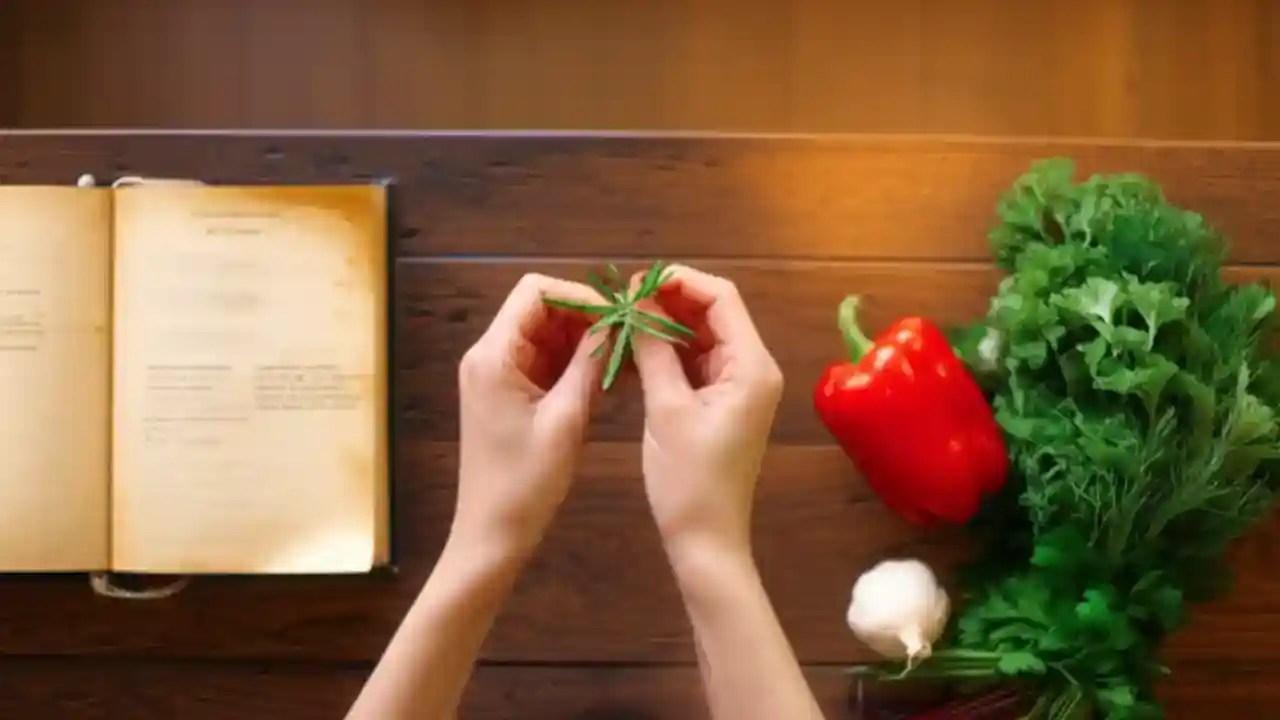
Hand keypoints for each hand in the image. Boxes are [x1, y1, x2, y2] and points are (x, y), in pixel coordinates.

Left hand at [453, 273, 603, 557]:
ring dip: (584, 341)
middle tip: (629, 338)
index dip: (580, 295)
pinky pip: (544, 362)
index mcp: (493, 355)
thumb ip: (590, 365)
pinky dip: (574, 364)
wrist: (491, 535)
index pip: (535, 292)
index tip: (620, 315)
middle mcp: (489, 356)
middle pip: (541, 309)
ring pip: (546, 335)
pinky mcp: (508, 395)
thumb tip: (616, 323)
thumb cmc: (525, 484)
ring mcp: (496, 376)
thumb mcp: (566, 420)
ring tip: (625, 358)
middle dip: (586, 317)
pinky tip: (607, 379)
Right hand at [631, 265, 782, 560]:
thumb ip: (654, 351)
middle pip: (713, 312)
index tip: (635, 283)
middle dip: (669, 299)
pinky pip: (695, 362)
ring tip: (623, 320)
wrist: (706, 539)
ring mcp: (739, 386)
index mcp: (751, 366)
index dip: (679, 281)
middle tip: (623, 301)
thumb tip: (637, 306)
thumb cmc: (689, 481)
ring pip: (701, 336)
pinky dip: (668, 351)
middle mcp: (752, 369)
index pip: (721, 298)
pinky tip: (634, 348)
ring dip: (665, 324)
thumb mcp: (666, 410)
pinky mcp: (722, 403)